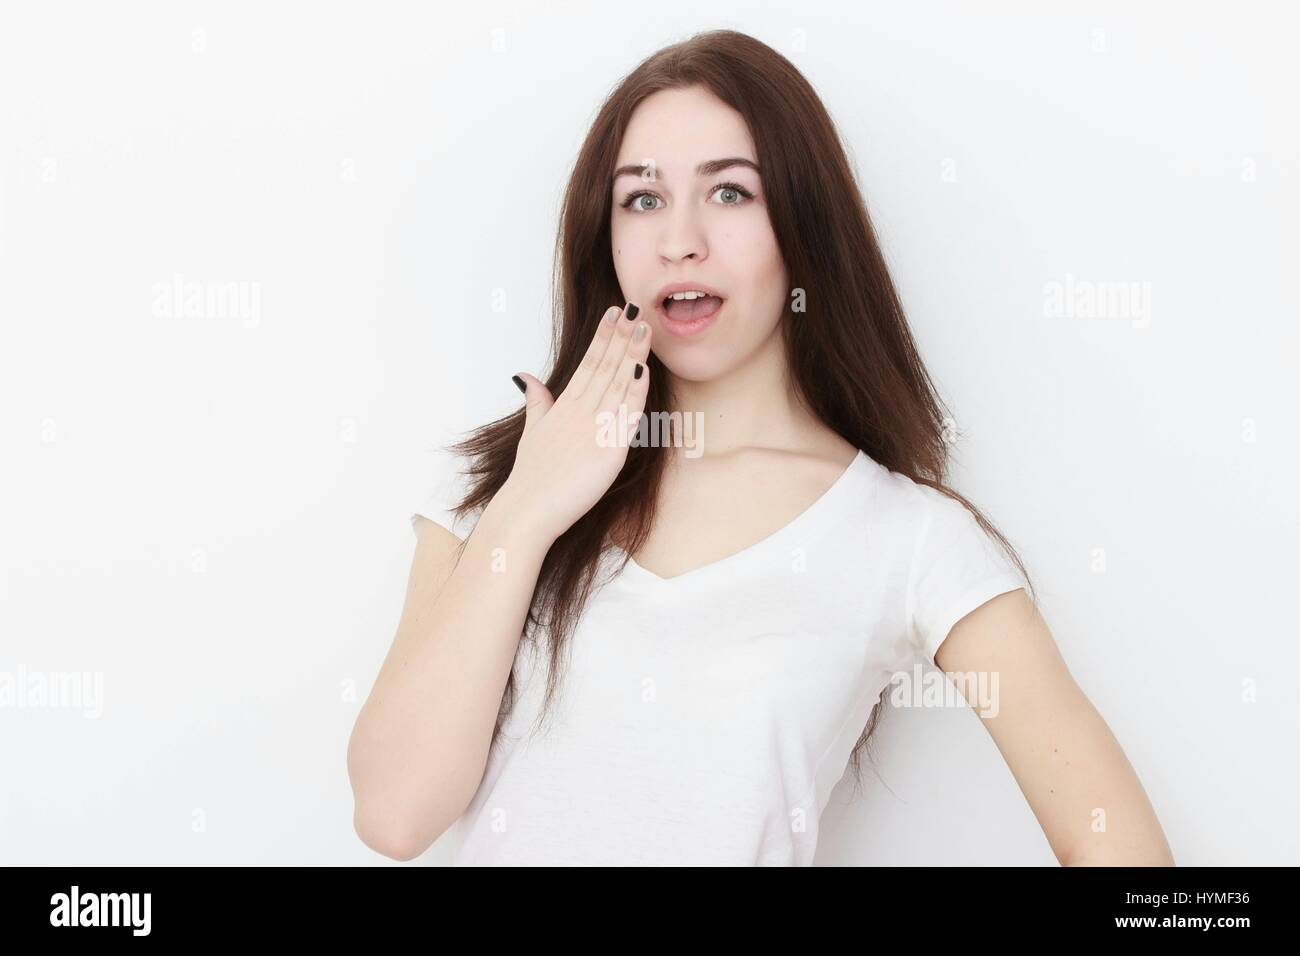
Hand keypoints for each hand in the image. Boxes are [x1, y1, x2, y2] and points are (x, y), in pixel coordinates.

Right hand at [501, 303, 651, 542]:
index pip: (587, 363)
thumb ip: (536, 402)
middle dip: (621, 335)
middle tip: (635, 307)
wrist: (527, 510)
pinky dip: (634, 394)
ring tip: (644, 327)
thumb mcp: (531, 431)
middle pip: (604, 366)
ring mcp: (592, 430)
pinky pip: (624, 418)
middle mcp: (579, 412)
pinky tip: (641, 372)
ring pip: (616, 384)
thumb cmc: (530, 477)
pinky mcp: (606, 451)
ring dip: (632, 354)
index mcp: (563, 406)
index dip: (604, 336)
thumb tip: (524, 377)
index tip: (615, 312)